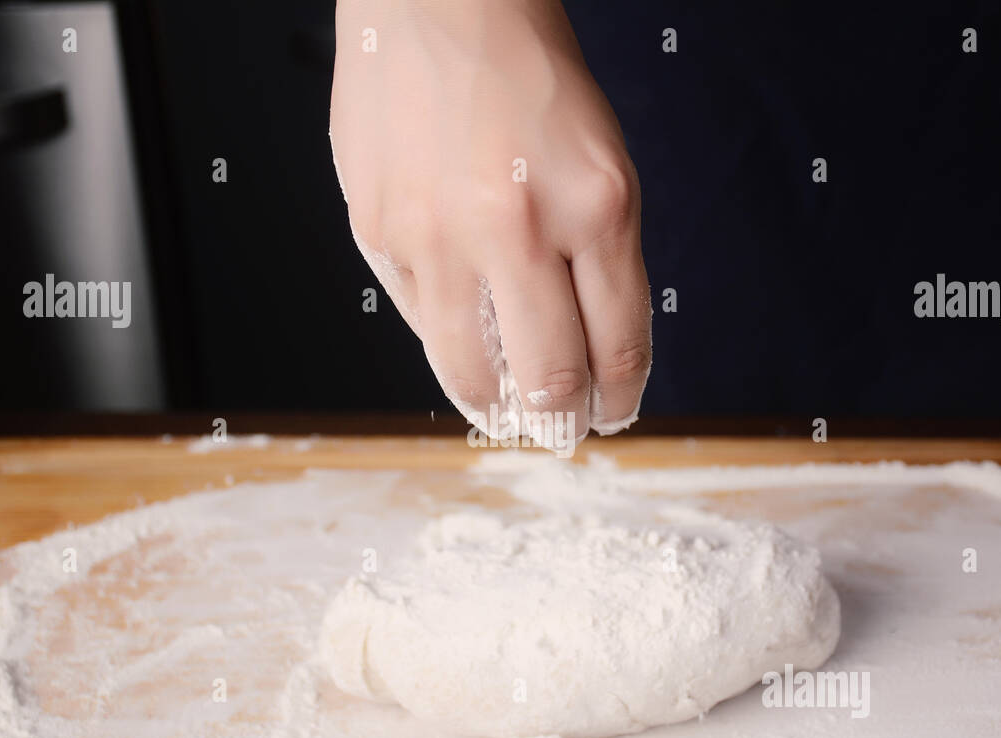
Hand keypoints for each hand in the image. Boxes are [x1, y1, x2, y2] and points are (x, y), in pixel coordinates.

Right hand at [330, 0, 651, 454]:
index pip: (619, 346)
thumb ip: (601, 263)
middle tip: (563, 432)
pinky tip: (461, 342)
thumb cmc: (531, 81)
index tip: (614, 414)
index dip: (620, 399)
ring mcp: (439, 234)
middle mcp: (516, 226)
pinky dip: (446, 343)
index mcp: (597, 205)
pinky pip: (419, 320)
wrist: (439, 5)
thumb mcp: (604, 164)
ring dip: (497, 408)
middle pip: (550, 378)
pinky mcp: (379, 231)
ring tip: (506, 413)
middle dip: (563, 423)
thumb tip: (589, 359)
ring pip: (472, 371)